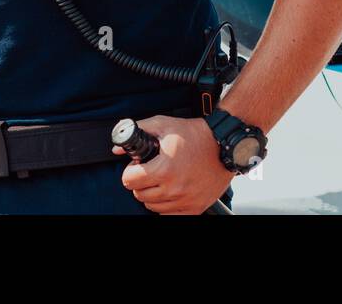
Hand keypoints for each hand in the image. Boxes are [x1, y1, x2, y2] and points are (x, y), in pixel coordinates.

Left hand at [113, 115, 234, 214]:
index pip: (129, 181)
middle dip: (141, 182)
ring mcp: (185, 200)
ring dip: (153, 195)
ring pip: (152, 207)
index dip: (130, 171)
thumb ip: (137, 131)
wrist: (223, 145)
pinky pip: (169, 215)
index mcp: (164, 169)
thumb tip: (118, 148)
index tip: (138, 166)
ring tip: (162, 180)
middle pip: (139, 195)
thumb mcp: (163, 124)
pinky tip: (171, 191)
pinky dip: (167, 206)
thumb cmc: (195, 134)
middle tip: (150, 171)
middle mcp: (174, 188)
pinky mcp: (195, 208)